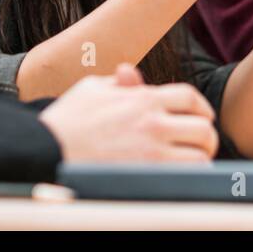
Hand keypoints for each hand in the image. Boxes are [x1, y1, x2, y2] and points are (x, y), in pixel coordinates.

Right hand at [38, 64, 218, 161]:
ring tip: (190, 163)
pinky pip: (186, 177)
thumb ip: (118, 83)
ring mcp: (151, 149)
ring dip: (199, 159)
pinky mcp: (146, 173)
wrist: (47, 148)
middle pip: (203, 127)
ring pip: (201, 154)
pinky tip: (178, 178)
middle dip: (205, 137)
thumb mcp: (91, 89)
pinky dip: (189, 177)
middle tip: (199, 145)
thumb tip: (130, 73)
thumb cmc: (65, 119)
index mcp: (141, 97)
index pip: (189, 97)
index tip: (201, 118)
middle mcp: (152, 121)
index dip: (201, 109)